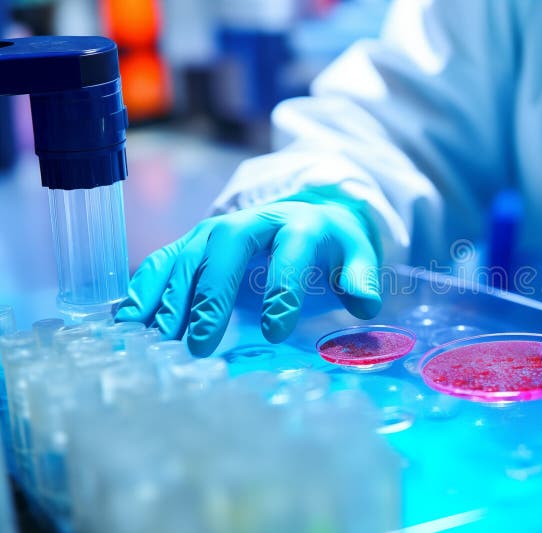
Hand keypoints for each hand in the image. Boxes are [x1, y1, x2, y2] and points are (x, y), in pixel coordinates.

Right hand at [116, 200, 381, 355]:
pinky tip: (129, 321)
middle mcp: (250, 223)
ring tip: (158, 339)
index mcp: (297, 224)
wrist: (303, 212)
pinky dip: (144, 289)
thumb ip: (361, 277)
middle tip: (201, 343)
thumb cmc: (329, 243)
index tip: (276, 332)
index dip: (282, 289)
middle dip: (212, 296)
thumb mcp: (356, 253)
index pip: (289, 251)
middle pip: (226, 251)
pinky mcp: (192, 244)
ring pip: (187, 257)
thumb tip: (366, 306)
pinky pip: (163, 262)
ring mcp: (214, 231)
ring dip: (170, 297)